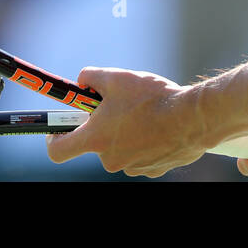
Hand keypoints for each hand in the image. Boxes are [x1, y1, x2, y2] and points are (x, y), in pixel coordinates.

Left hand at [44, 67, 205, 177]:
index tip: (58, 128)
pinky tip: (159, 125)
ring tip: (145, 113)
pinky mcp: (153, 170)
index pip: (58, 150)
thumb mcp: (116, 77)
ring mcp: (132, 167)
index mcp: (96, 139)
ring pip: (121, 147)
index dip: (54, 138)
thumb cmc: (152, 98)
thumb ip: (91, 77)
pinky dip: (145, 141)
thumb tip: (82, 80)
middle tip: (118, 106)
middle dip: (104, 125)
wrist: (193, 118)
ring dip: (126, 132)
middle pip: (96, 143)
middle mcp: (110, 159)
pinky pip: (141, 154)